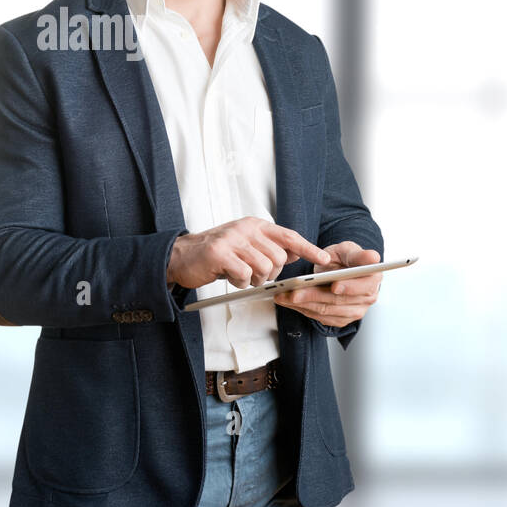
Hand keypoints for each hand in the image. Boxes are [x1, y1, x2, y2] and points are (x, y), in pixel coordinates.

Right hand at [166, 216, 330, 289]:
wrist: (181, 256)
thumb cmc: (218, 254)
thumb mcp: (247, 246)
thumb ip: (270, 248)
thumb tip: (295, 253)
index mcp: (256, 225)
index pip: (289, 236)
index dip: (308, 248)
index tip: (324, 259)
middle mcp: (246, 228)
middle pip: (278, 258)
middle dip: (270, 273)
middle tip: (253, 274)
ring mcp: (233, 239)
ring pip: (264, 267)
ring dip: (254, 279)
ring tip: (240, 274)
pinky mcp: (219, 253)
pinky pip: (244, 274)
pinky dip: (239, 282)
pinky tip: (229, 276)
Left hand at [275, 242, 380, 327]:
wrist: (336, 270)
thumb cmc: (343, 258)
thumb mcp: (348, 250)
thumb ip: (358, 254)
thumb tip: (373, 257)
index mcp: (373, 279)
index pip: (363, 287)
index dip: (349, 287)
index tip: (334, 286)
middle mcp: (367, 298)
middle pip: (339, 300)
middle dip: (314, 296)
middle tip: (294, 292)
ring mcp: (355, 311)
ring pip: (326, 310)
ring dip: (303, 304)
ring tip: (284, 296)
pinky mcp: (341, 319)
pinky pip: (319, 317)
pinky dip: (302, 309)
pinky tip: (289, 301)